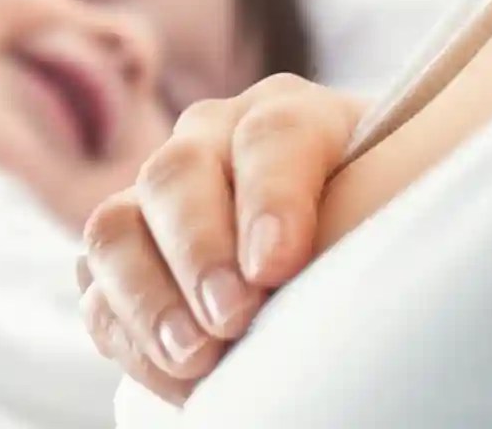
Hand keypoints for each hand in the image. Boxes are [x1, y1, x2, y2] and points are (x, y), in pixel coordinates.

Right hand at [77, 74, 364, 404]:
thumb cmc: (378, 229)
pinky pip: (94, 292)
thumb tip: (384, 266)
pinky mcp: (121, 258)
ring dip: (147, 296)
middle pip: (176, 175)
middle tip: (232, 315)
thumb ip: (382, 215)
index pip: (272, 135)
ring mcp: (153, 198)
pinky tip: (178, 377)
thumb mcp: (397, 207)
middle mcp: (208, 142)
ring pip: (114, 228)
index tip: (278, 266)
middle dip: (199, 250)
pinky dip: (129, 337)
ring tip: (193, 355)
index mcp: (287, 115)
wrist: (338, 250)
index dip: (271, 197)